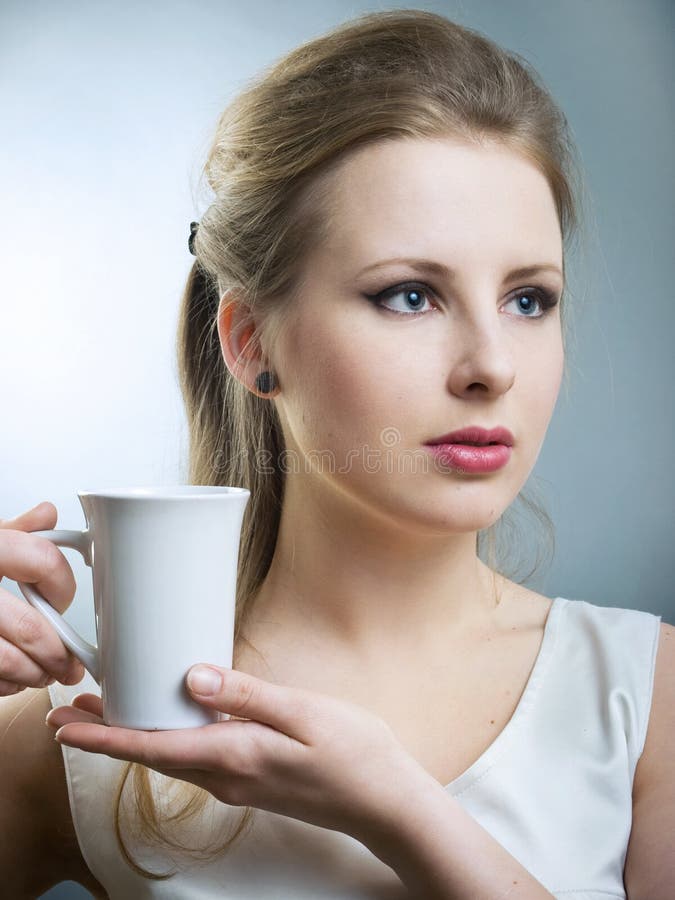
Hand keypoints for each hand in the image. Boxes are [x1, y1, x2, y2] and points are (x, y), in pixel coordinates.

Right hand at [0, 502, 84, 694]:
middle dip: (57, 650)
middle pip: (30, 625)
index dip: (63, 585)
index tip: (63, 599)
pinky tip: (9, 677)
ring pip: (7, 660)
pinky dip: (4, 684)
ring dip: (33, 673)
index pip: (42, 560)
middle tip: (66, 658)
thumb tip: (46, 515)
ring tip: (42, 672)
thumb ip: (11, 533)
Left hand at [45, 665, 422, 844]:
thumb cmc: (354, 754)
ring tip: (113, 712)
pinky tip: (177, 722)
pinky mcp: (252, 781)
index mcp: (234, 755)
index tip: (66, 727)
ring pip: (172, 759)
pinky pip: (197, 760)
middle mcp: (227, 777)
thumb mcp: (303, 712)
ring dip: (137, 737)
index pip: (152, 747)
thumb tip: (194, 678)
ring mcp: (239, 784)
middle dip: (109, 735)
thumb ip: (246, 695)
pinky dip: (170, 741)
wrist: (385, 801)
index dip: (103, 737)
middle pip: (153, 755)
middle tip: (74, 712)